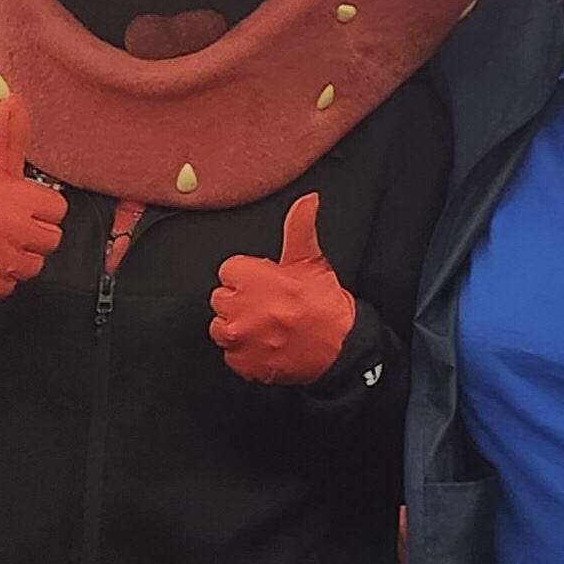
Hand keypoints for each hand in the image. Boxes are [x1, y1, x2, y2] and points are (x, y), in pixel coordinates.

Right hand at [0, 95, 66, 299]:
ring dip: (17, 265)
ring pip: (33, 267)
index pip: (57, 209)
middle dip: (33, 242)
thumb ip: (11, 137)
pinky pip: (8, 288)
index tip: (20, 212)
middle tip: (7, 233)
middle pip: (51, 240)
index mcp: (3, 191)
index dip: (42, 214)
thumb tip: (15, 96)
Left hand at [209, 193, 355, 384]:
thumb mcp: (312, 261)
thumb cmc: (326, 308)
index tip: (268, 283)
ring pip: (223, 326)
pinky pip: (232, 353)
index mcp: (249, 279)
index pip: (229, 270)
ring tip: (270, 326)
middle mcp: (237, 308)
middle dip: (244, 299)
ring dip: (241, 325)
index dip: (251, 275)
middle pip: (222, 297)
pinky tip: (268, 344)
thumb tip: (307, 200)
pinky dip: (246, 351)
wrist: (341, 350)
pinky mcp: (240, 363)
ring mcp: (237, 338)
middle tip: (272, 305)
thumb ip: (300, 227)